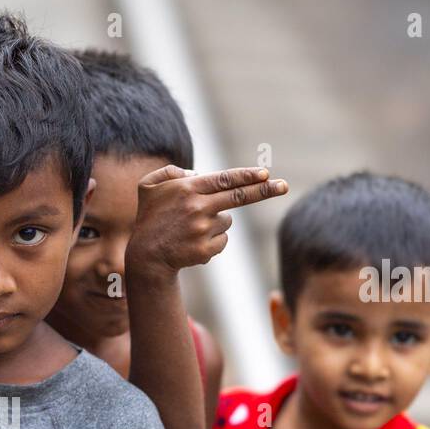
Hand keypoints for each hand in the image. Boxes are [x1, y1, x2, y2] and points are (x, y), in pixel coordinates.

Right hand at [128, 166, 287, 273]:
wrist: (145, 257)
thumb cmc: (148, 218)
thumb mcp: (149, 186)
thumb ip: (171, 171)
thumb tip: (197, 172)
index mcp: (187, 189)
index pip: (224, 179)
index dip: (247, 176)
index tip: (265, 173)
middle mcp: (197, 208)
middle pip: (238, 197)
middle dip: (265, 190)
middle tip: (284, 186)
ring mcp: (202, 230)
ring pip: (226, 220)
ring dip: (216, 222)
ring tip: (191, 229)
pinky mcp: (205, 250)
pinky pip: (223, 241)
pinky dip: (213, 241)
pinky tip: (194, 243)